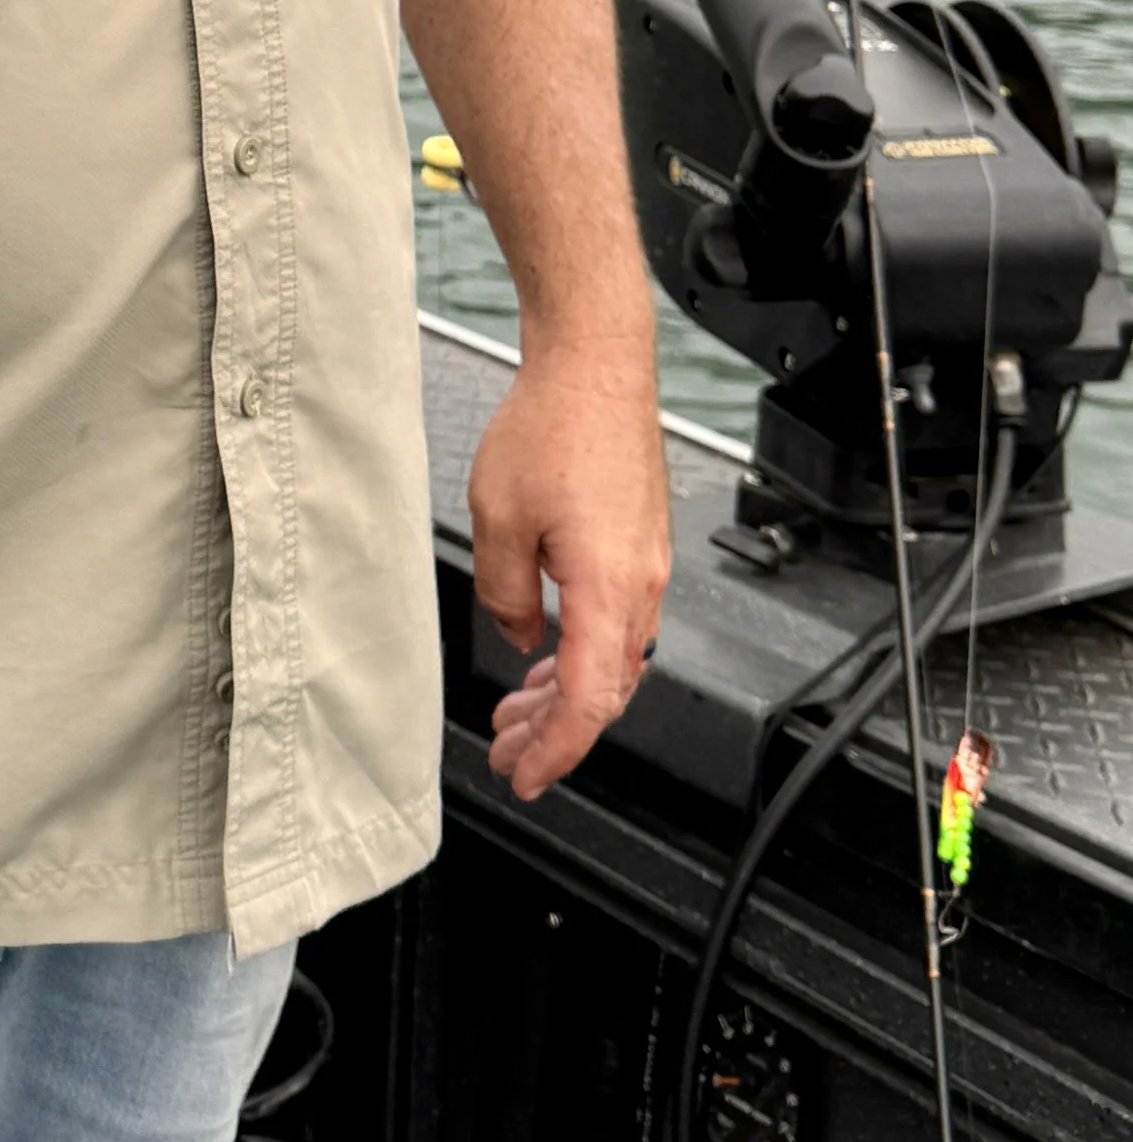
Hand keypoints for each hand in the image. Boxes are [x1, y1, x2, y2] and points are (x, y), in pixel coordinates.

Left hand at [471, 335, 669, 799]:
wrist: (596, 367)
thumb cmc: (554, 427)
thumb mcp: (497, 518)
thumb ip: (503, 593)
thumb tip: (519, 635)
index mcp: (610, 589)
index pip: (591, 701)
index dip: (558, 749)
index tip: (525, 774)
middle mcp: (641, 586)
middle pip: (607, 690)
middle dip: (554, 731)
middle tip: (508, 751)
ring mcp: (646, 566)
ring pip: (613, 658)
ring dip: (566, 691)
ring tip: (517, 709)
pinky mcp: (639, 546)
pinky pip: (616, 622)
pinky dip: (581, 651)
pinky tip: (545, 651)